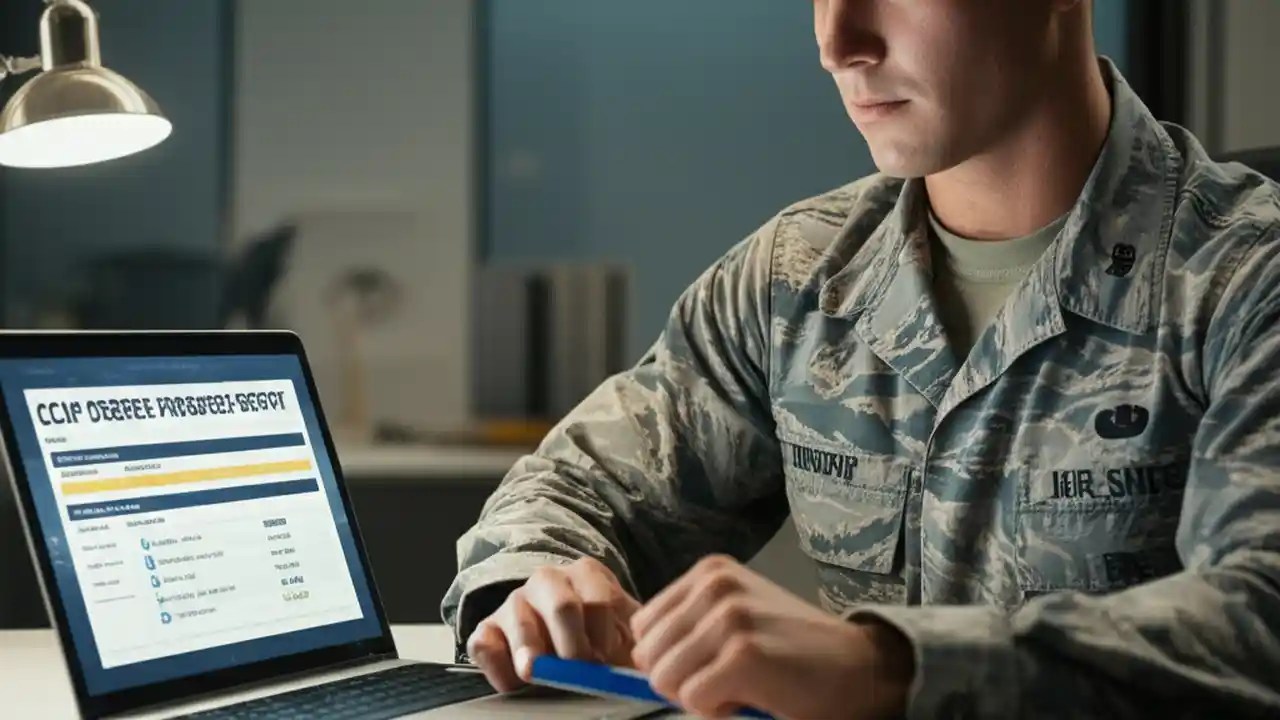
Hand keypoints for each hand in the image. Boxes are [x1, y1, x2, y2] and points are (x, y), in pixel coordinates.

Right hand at [466, 557, 640, 691]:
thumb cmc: (604, 639)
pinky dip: (496, 665)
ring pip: (518, 618)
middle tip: (579, 666)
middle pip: (561, 605)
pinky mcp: (488, 629)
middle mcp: (548, 581)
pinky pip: (483, 642)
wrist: (570, 645)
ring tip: (536, 673)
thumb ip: (636, 640)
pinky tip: (514, 683)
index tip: (606, 656)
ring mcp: (515, 602)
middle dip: (571, 641)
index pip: (598, 598)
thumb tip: (649, 662)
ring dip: (530, 650)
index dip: (604, 632)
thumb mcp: (626, 633)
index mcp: (587, 575)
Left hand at [630, 555, 913, 719]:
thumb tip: (635, 659)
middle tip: (730, 678)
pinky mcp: (743, 655)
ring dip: (699, 695)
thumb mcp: (735, 619)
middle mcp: (716, 585)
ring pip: (665, 679)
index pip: (644, 626)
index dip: (671, 657)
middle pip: (649, 655)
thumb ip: (688, 628)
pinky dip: (718, 711)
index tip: (712, 663)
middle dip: (682, 679)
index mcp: (710, 572)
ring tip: (742, 685)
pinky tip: (754, 697)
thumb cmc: (794, 652)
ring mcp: (729, 618)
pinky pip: (693, 700)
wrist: (860, 669)